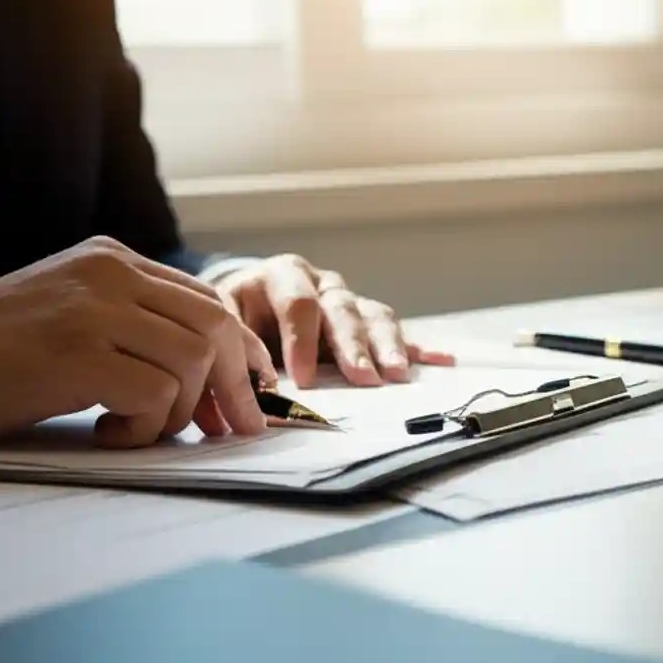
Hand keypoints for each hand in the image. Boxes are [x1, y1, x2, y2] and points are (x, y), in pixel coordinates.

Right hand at [0, 237, 275, 447]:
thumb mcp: (76, 315)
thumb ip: (137, 328)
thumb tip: (214, 383)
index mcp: (114, 260)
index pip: (207, 301)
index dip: (240, 352)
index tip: (252, 391)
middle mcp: (110, 275)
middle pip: (214, 328)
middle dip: (234, 386)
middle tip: (230, 428)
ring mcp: (93, 310)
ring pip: (192, 362)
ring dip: (180, 413)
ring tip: (140, 429)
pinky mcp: (75, 354)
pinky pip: (156, 395)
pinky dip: (146, 428)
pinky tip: (110, 433)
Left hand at [212, 254, 453, 387]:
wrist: (245, 303)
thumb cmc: (233, 317)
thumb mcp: (219, 322)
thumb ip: (230, 349)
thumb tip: (247, 386)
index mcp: (281, 276)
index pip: (298, 303)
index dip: (301, 341)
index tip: (302, 378)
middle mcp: (320, 283)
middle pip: (342, 309)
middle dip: (354, 345)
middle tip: (363, 377)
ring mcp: (348, 300)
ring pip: (374, 316)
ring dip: (388, 346)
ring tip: (398, 375)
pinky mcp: (366, 321)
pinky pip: (396, 331)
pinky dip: (420, 347)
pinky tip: (442, 360)